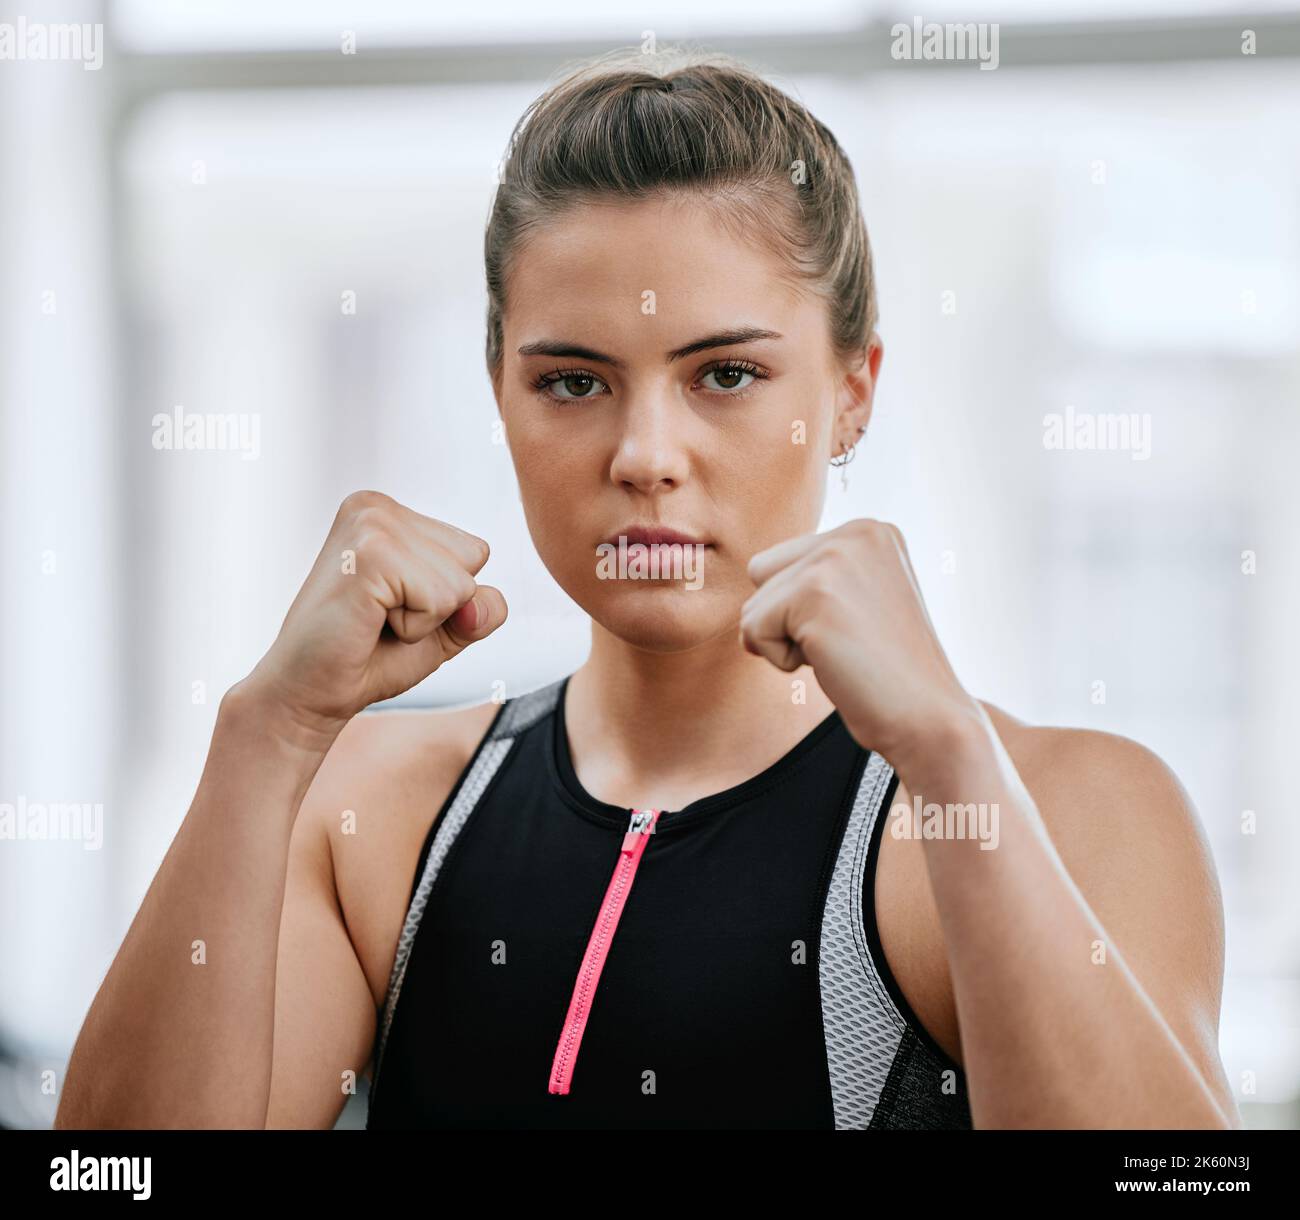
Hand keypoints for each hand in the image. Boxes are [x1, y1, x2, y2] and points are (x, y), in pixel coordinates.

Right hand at [236, 490, 506, 744]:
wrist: (308, 693)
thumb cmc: (368, 657)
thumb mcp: (443, 629)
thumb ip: (480, 610)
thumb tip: (483, 602)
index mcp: (389, 513)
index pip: (474, 551)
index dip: (447, 597)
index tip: (391, 608)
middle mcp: (377, 506)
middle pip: (474, 559)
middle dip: (439, 606)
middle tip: (380, 618)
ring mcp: (371, 523)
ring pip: (461, 582)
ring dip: (425, 619)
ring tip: (373, 620)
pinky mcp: (370, 553)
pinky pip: (441, 599)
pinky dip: (414, 628)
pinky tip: (368, 622)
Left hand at [739, 519, 979, 767]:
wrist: (928, 716)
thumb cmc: (889, 673)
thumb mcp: (861, 600)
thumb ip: (821, 575)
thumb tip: (755, 570)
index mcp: (872, 531)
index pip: (784, 560)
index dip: (802, 609)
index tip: (856, 631)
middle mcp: (856, 532)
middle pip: (761, 573)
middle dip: (786, 619)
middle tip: (846, 643)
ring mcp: (836, 559)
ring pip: (754, 604)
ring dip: (784, 642)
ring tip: (841, 653)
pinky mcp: (814, 594)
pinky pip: (752, 629)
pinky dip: (780, 660)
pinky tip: (831, 663)